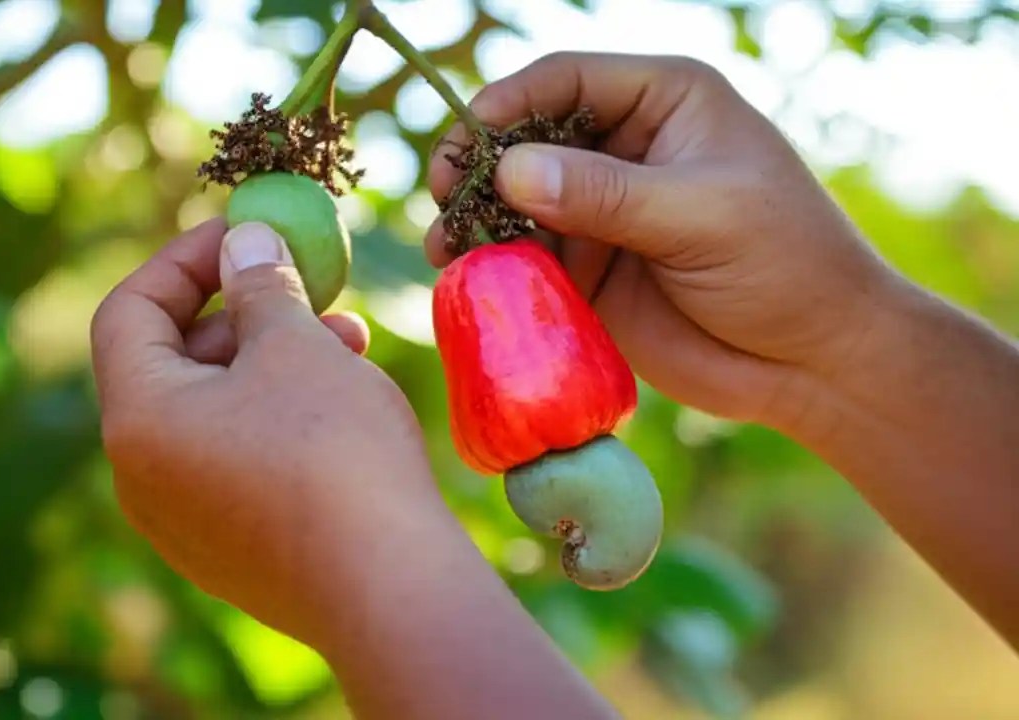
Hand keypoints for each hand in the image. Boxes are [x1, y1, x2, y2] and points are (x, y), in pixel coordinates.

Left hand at [89, 218, 451, 646]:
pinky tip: (342, 405)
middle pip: (172, 363)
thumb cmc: (335, 452)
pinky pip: (236, 462)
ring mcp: (184, 524)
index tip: (244, 232)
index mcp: (137, 420)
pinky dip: (276, 419)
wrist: (389, 592)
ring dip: (270, 364)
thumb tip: (244, 240)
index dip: (183, 259)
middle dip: (242, 313)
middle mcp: (142, 477)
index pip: (128, 312)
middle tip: (310, 286)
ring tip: (349, 342)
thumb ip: (259, 285)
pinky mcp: (229, 553)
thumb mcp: (296, 347)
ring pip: (213, 414)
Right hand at [426, 52, 897, 435]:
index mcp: (664, 102)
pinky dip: (494, 266)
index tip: (466, 142)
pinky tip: (467, 279)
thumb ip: (606, 194)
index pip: (565, 81)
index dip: (508, 104)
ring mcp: (602, 211)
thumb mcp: (702, 216)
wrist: (813, 362)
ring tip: (446, 248)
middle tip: (444, 196)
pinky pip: (526, 257)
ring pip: (516, 201)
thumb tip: (510, 171)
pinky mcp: (588, 270)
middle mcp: (624, 148)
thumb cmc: (786, 265)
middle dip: (479, 163)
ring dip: (477, 220)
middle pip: (527, 137)